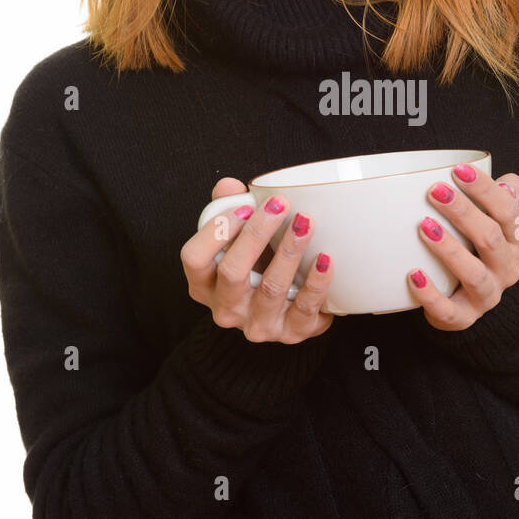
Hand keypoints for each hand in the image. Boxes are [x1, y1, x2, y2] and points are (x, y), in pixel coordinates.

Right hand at [180, 178, 335, 342]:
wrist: (285, 311)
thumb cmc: (257, 268)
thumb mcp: (237, 241)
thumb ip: (229, 209)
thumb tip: (229, 186)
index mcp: (204, 285)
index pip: (194, 258)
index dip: (217, 230)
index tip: (245, 206)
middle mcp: (226, 309)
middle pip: (232, 272)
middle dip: (256, 234)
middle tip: (279, 205)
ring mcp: (258, 325)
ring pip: (271, 288)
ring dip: (289, 251)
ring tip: (305, 222)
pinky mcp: (291, 332)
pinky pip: (305, 307)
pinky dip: (317, 281)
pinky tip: (325, 258)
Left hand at [407, 166, 518, 331]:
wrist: (473, 300)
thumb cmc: (479, 250)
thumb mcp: (495, 221)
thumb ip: (501, 196)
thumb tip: (500, 176)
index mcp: (517, 240)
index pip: (508, 211)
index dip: (485, 189)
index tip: (458, 170)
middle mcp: (507, 268)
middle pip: (491, 239)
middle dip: (464, 213)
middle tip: (435, 192)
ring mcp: (487, 295)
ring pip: (474, 274)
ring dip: (450, 249)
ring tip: (425, 227)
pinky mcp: (464, 317)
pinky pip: (449, 310)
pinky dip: (430, 294)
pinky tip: (413, 275)